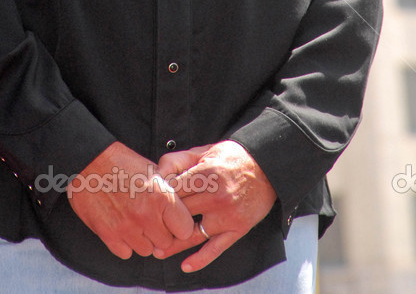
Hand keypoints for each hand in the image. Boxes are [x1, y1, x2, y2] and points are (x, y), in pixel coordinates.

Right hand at [67, 141, 194, 259]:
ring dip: (143, 238)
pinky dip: (125, 243)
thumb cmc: (122, 162)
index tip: (173, 219)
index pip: (185, 230)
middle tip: (151, 218)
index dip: (179, 224)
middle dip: (160, 232)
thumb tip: (181, 209)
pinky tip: (122, 225)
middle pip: (165, 243)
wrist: (90, 160)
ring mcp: (127, 228)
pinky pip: (126, 253)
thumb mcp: (152, 170)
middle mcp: (146, 216)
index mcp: (161, 197)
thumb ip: (168, 193)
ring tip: (135, 220)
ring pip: (146, 250)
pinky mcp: (109, 235)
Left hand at [154, 141, 276, 272]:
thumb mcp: (206, 150)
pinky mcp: (237, 228)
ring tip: (158, 250)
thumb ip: (182, 159)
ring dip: (174, 244)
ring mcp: (226, 215)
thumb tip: (159, 171)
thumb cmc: (234, 157)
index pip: (174, 190)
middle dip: (163, 219)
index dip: (160, 197)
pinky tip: (185, 265)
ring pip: (193, 233)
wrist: (267, 167)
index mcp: (207, 174)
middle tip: (148, 226)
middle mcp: (216, 196)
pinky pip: (216, 248)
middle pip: (180, 213)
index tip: (150, 202)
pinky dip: (200, 259)